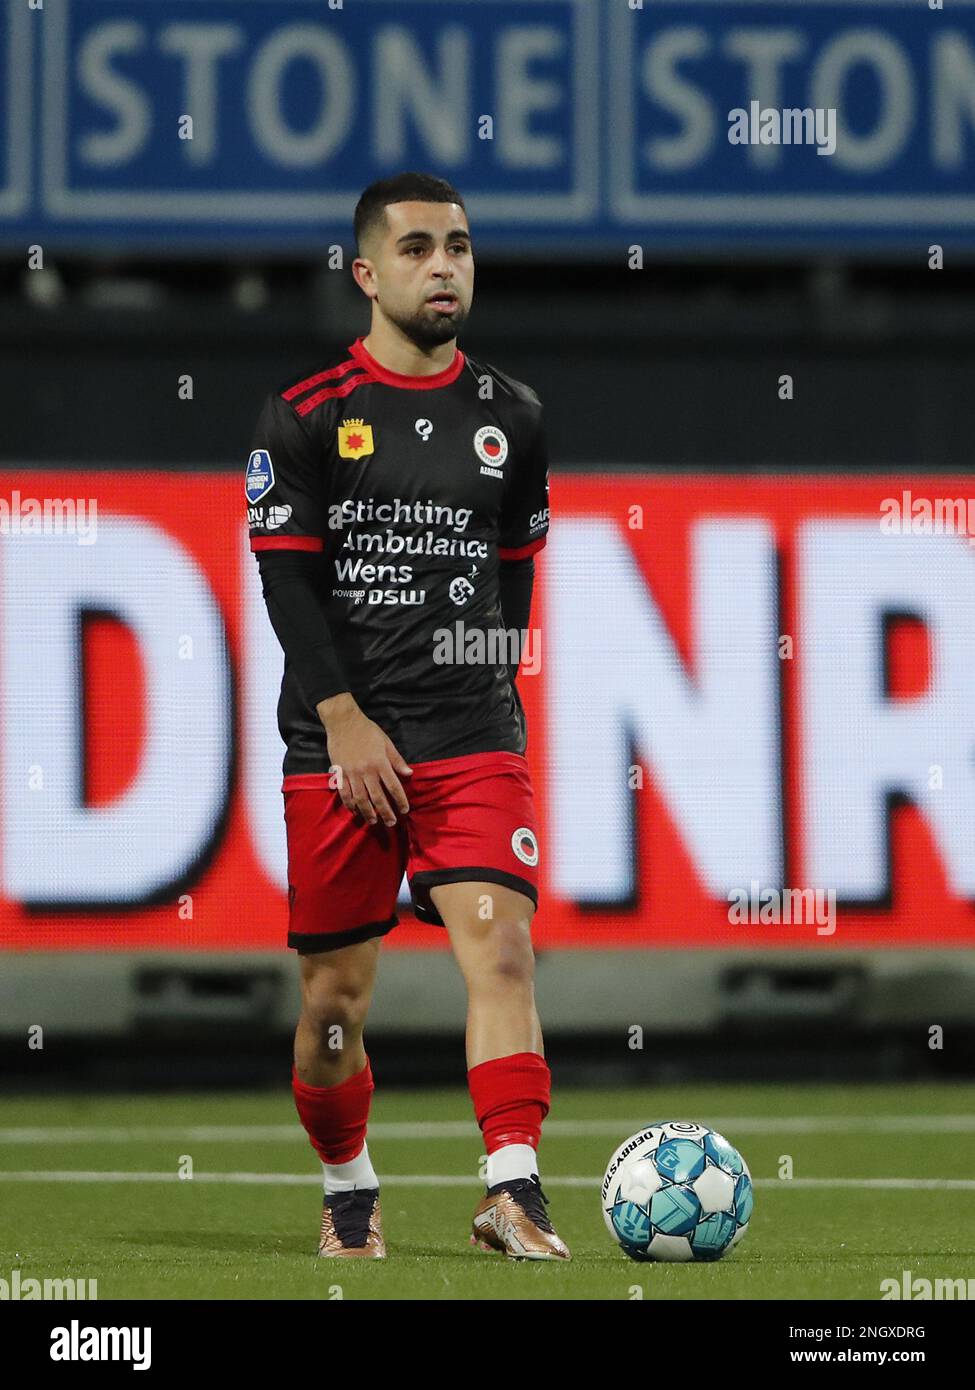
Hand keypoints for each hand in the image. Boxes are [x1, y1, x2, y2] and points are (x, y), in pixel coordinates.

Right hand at [317, 694, 412, 826]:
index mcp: (380, 763)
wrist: (343, 722)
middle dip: (385, 812)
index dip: (400, 800)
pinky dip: (350, 805)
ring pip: (360, 799)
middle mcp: (366, 771)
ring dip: (368, 813)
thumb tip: (409, 774)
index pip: (393, 786)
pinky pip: (345, 794)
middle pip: (377, 797)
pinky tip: (355, 811)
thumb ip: (397, 760)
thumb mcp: (386, 742)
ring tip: (374, 822)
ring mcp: (352, 773)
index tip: (404, 810)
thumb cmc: (367, 731)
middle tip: (391, 824)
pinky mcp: (340, 773)